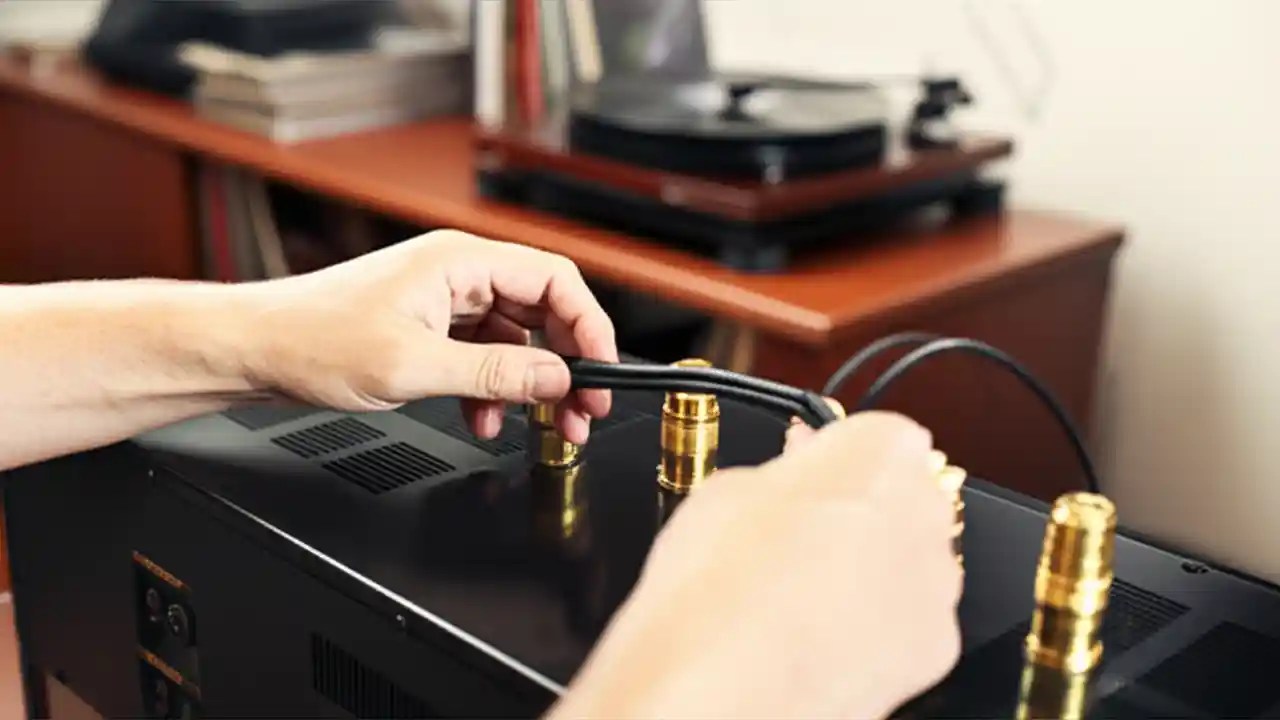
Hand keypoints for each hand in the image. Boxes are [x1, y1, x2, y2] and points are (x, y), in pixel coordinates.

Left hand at [237, 230, 617, 442]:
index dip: (588, 328)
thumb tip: (555, 376)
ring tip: (542, 425)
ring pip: (514, 339)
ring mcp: (442, 300)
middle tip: (582, 411)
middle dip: (564, 365)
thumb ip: (494, 372)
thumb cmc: (311, 340)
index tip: (601, 372)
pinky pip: (481, 356)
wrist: (251, 350)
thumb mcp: (414, 367)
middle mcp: (456, 273)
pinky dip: (491, 390)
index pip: (555, 282)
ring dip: (528, 385)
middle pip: (541, 312)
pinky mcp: (427, 327)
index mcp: (459, 261)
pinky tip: (483, 420)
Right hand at [553, 412, 961, 718]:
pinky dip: (876, 627)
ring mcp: (936, 586)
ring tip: (798, 595)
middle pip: (900, 497)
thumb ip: (787, 470)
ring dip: (869, 570)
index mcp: (882, 452)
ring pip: (907, 562)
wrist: (723, 689)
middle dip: (858, 511)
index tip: (806, 470)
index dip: (833, 454)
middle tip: (797, 533)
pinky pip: (908, 622)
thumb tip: (796, 473)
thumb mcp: (728, 488)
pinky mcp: (935, 650)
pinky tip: (819, 635)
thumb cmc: (719, 586)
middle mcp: (924, 512)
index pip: (876, 433)